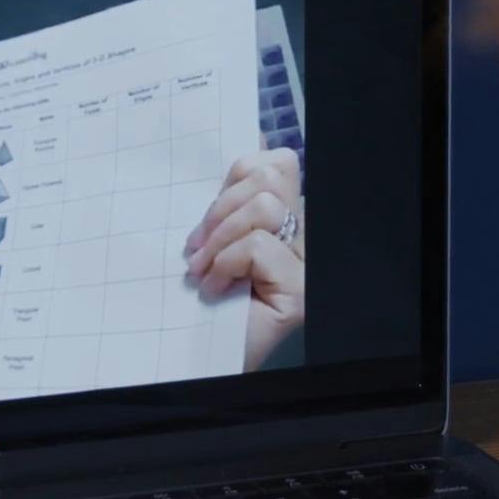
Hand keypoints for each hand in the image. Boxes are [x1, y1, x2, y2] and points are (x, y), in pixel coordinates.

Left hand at [186, 149, 305, 369]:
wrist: (195, 355)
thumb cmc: (198, 303)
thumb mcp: (208, 239)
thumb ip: (224, 203)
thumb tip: (239, 144)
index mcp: (282, 221)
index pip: (278, 164)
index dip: (238, 174)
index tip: (208, 215)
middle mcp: (300, 239)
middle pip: (270, 176)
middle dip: (220, 208)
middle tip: (197, 249)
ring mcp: (304, 264)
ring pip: (266, 206)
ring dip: (220, 238)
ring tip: (203, 269)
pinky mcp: (298, 290)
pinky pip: (258, 246)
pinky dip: (225, 264)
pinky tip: (214, 289)